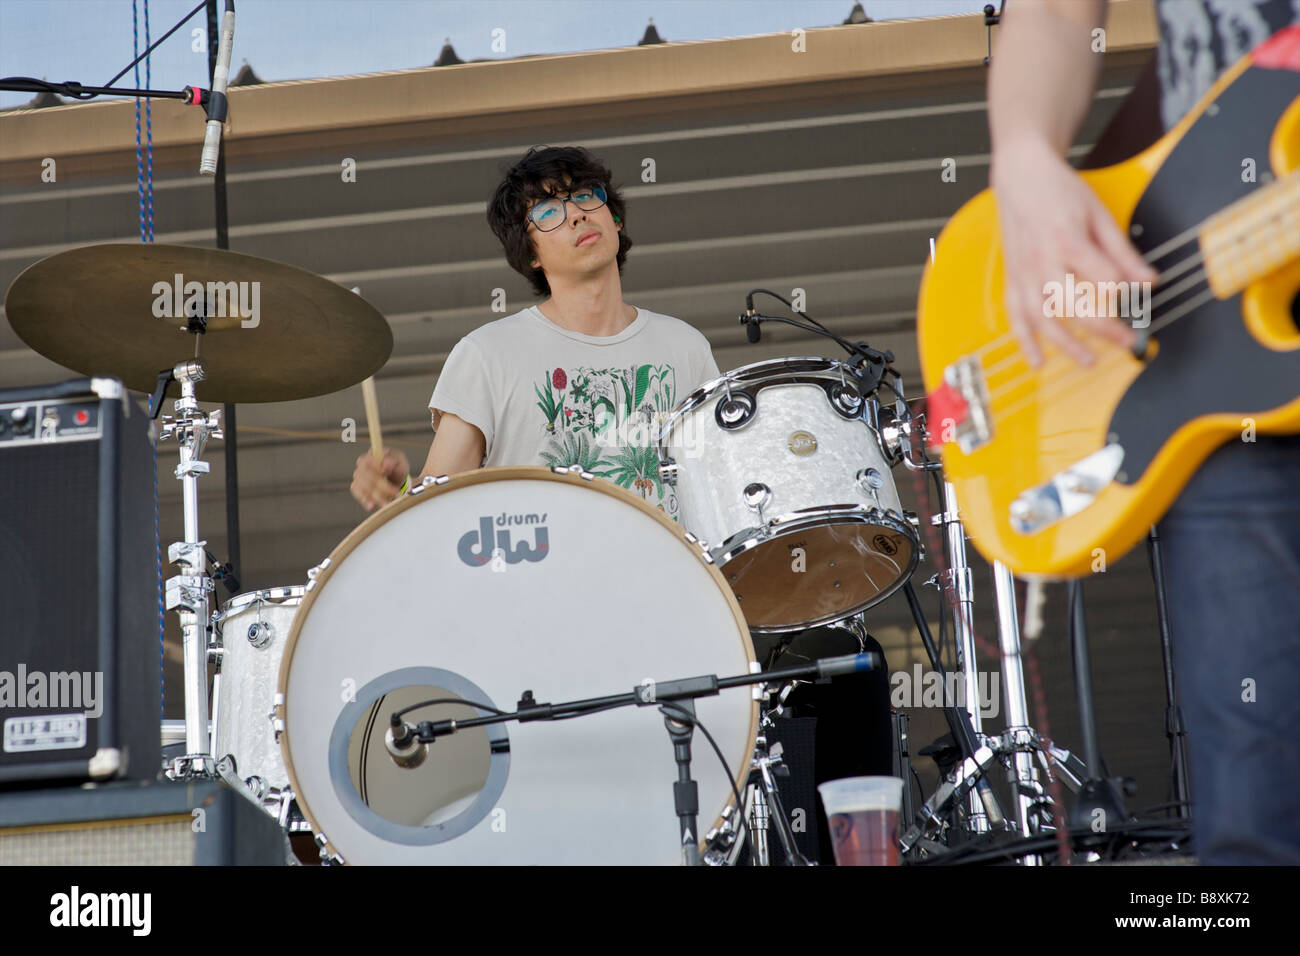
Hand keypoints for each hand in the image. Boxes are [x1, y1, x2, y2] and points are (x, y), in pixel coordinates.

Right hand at [350, 448, 409, 511]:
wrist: (396, 479)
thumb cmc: (398, 468)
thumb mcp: (400, 462)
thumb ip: (394, 462)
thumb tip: (387, 463)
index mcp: (372, 455)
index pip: (368, 460)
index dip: (375, 467)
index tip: (385, 472)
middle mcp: (362, 465)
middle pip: (366, 475)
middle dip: (381, 486)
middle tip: (396, 493)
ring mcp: (358, 476)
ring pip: (362, 486)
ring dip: (375, 496)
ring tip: (387, 503)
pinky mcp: (357, 487)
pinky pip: (358, 494)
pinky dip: (365, 500)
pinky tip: (371, 506)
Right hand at [991, 138, 1157, 365]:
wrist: (1021, 178)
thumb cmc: (1059, 193)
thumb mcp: (1099, 216)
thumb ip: (1123, 253)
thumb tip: (1149, 282)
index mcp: (1067, 241)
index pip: (1103, 280)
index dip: (1125, 293)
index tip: (1139, 302)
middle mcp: (1042, 262)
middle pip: (1073, 307)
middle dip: (1103, 329)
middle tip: (1127, 342)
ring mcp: (1023, 274)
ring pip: (1043, 319)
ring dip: (1065, 345)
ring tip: (1089, 360)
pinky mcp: (1012, 280)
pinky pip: (1015, 317)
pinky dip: (1025, 342)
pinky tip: (1038, 361)